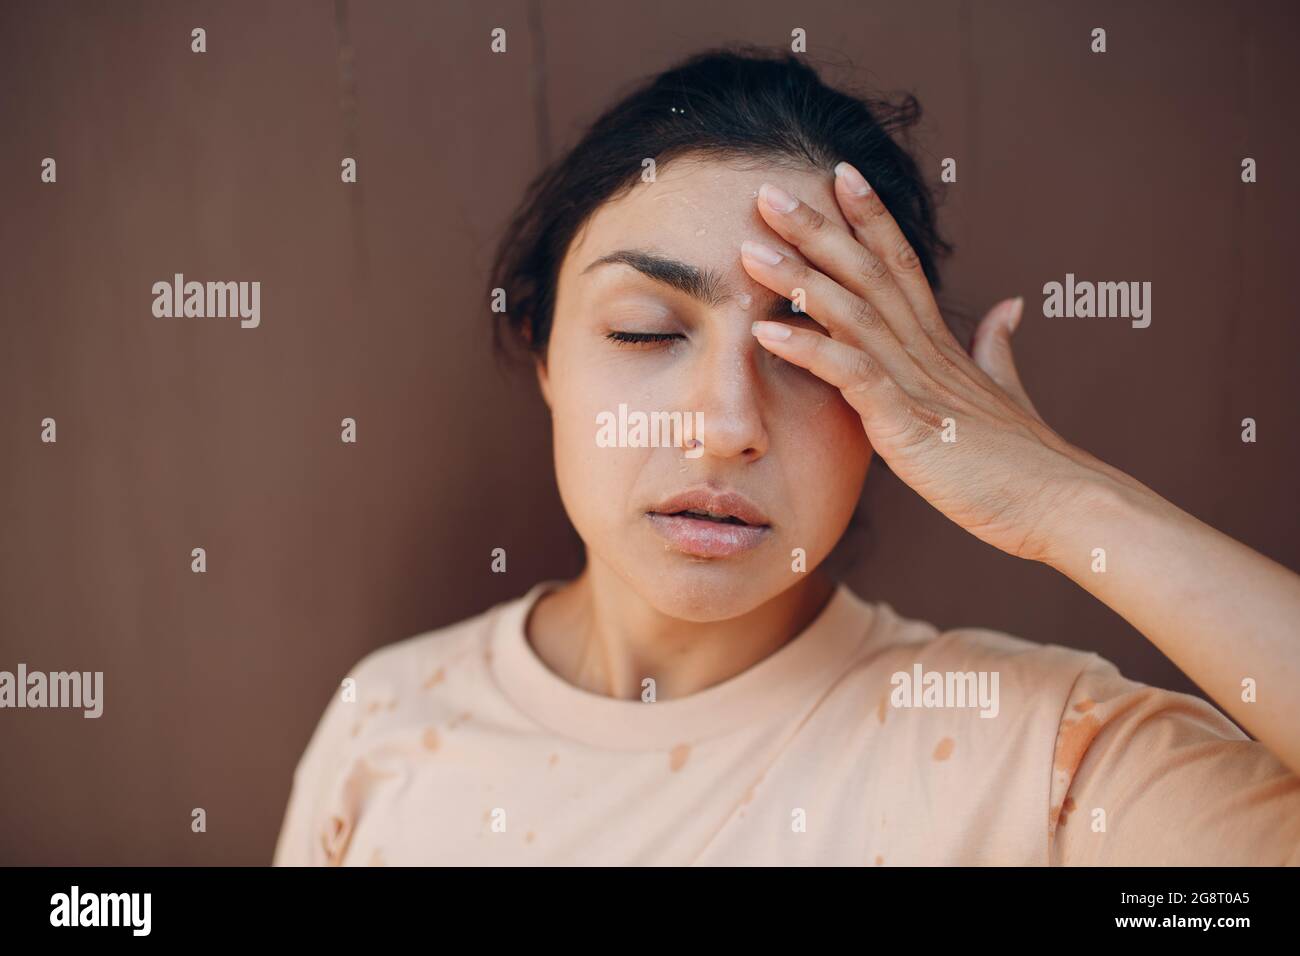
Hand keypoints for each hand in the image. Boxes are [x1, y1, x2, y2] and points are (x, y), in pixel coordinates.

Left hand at [739, 163, 1126, 562]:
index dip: (871, 217)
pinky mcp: (908, 423)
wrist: (1059, 505)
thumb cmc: (1026, 461)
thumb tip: (1009, 307)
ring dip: (799, 279)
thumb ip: (996, 347)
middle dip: (817, 229)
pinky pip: (853, 377)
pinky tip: (767, 333)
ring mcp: (917, 384)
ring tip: (750, 249)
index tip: (840, 173)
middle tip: (768, 190)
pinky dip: (811, 351)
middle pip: (867, 273)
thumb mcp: (1006, 392)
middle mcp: (927, 352)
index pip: (901, 264)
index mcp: (942, 344)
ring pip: (854, 314)